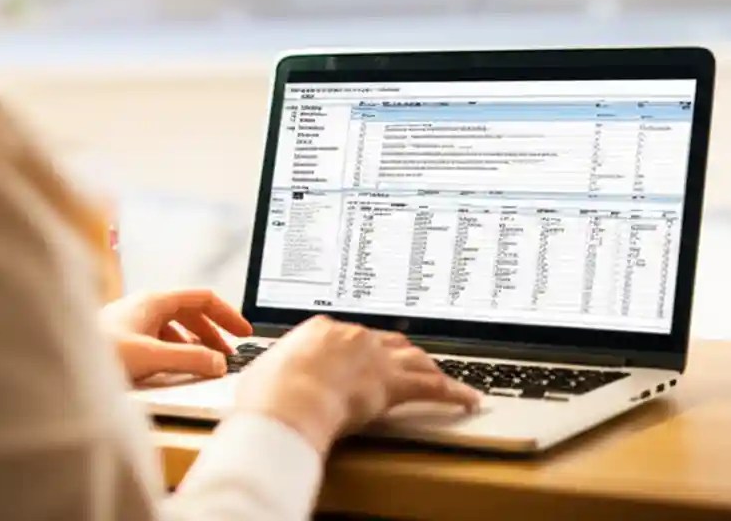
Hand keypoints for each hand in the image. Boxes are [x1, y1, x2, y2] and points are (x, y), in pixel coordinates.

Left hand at [101, 289, 252, 381]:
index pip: (203, 298)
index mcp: (154, 300)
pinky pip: (160, 338)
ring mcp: (133, 320)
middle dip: (213, 333)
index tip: (244, 332)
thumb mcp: (152, 357)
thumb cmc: (99, 353)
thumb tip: (218, 363)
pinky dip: (177, 350)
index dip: (227, 314)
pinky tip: (177, 367)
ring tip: (206, 363)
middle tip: (228, 353)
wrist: (59, 362)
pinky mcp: (124, 337)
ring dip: (195, 343)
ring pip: (175, 327)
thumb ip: (189, 360)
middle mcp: (145, 306)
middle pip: (190, 312)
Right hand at [233, 315, 480, 455]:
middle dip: (398, 354)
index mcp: (321, 330)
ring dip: (430, 369)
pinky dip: (454, 393)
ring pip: (414, 360)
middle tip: (406, 365)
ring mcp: (376, 357)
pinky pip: (434, 388)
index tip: (361, 359)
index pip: (349, 337)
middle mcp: (353, 337)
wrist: (289, 398)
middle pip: (387, 342)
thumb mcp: (261, 373)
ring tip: (441, 378)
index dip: (360, 349)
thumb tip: (263, 379)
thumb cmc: (270, 392)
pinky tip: (468, 400)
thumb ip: (271, 371)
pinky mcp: (394, 384)